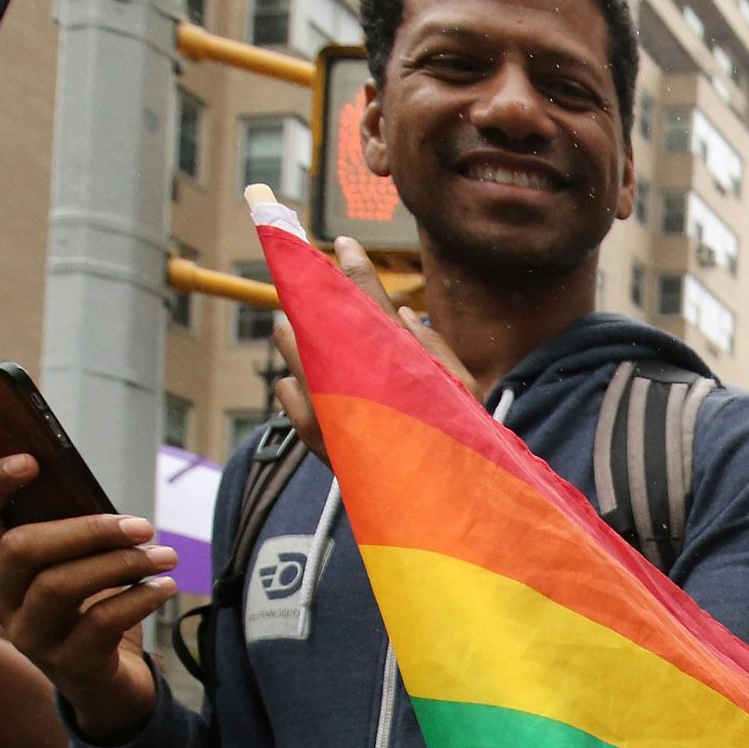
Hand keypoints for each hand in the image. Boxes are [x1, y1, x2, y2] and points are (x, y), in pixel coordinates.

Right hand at [0, 455, 169, 741]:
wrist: (112, 686)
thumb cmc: (97, 612)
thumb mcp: (82, 568)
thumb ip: (81, 535)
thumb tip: (102, 497)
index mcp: (3, 566)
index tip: (31, 460)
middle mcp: (5, 600)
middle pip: (22, 549)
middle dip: (87, 530)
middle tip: (142, 527)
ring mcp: (31, 636)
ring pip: (59, 585)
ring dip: (121, 563)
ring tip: (165, 556)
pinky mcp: (68, 665)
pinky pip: (100, 622)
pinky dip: (139, 598)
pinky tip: (164, 587)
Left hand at [272, 236, 472, 462]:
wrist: (436, 505)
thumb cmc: (456, 444)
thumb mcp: (461, 390)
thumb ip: (432, 345)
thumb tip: (402, 314)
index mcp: (396, 359)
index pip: (366, 298)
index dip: (353, 266)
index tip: (343, 242)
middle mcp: (356, 379)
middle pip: (315, 316)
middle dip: (312, 299)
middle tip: (314, 291)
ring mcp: (328, 407)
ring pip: (293, 347)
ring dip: (296, 334)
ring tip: (301, 332)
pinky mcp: (311, 433)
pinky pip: (288, 390)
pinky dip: (296, 382)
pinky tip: (309, 385)